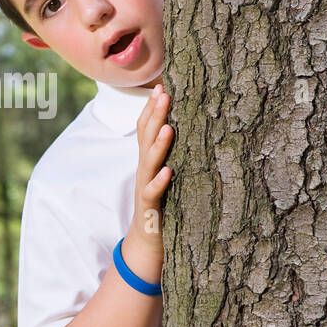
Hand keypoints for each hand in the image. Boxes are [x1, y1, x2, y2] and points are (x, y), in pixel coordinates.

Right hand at [122, 83, 173, 278]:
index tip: (161, 84)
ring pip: (149, 163)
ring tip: (169, 127)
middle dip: (155, 115)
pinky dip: (160, 182)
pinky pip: (154, 193)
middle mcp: (144, 170)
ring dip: (158, 144)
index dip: (151, 107)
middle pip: (146, 138)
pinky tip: (169, 172)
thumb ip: (167, 153)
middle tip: (164, 93)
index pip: (146, 129)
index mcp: (148, 161)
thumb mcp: (163, 175)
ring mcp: (146, 188)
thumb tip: (181, 128)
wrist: (147, 242)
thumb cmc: (160, 205)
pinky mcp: (151, 207)